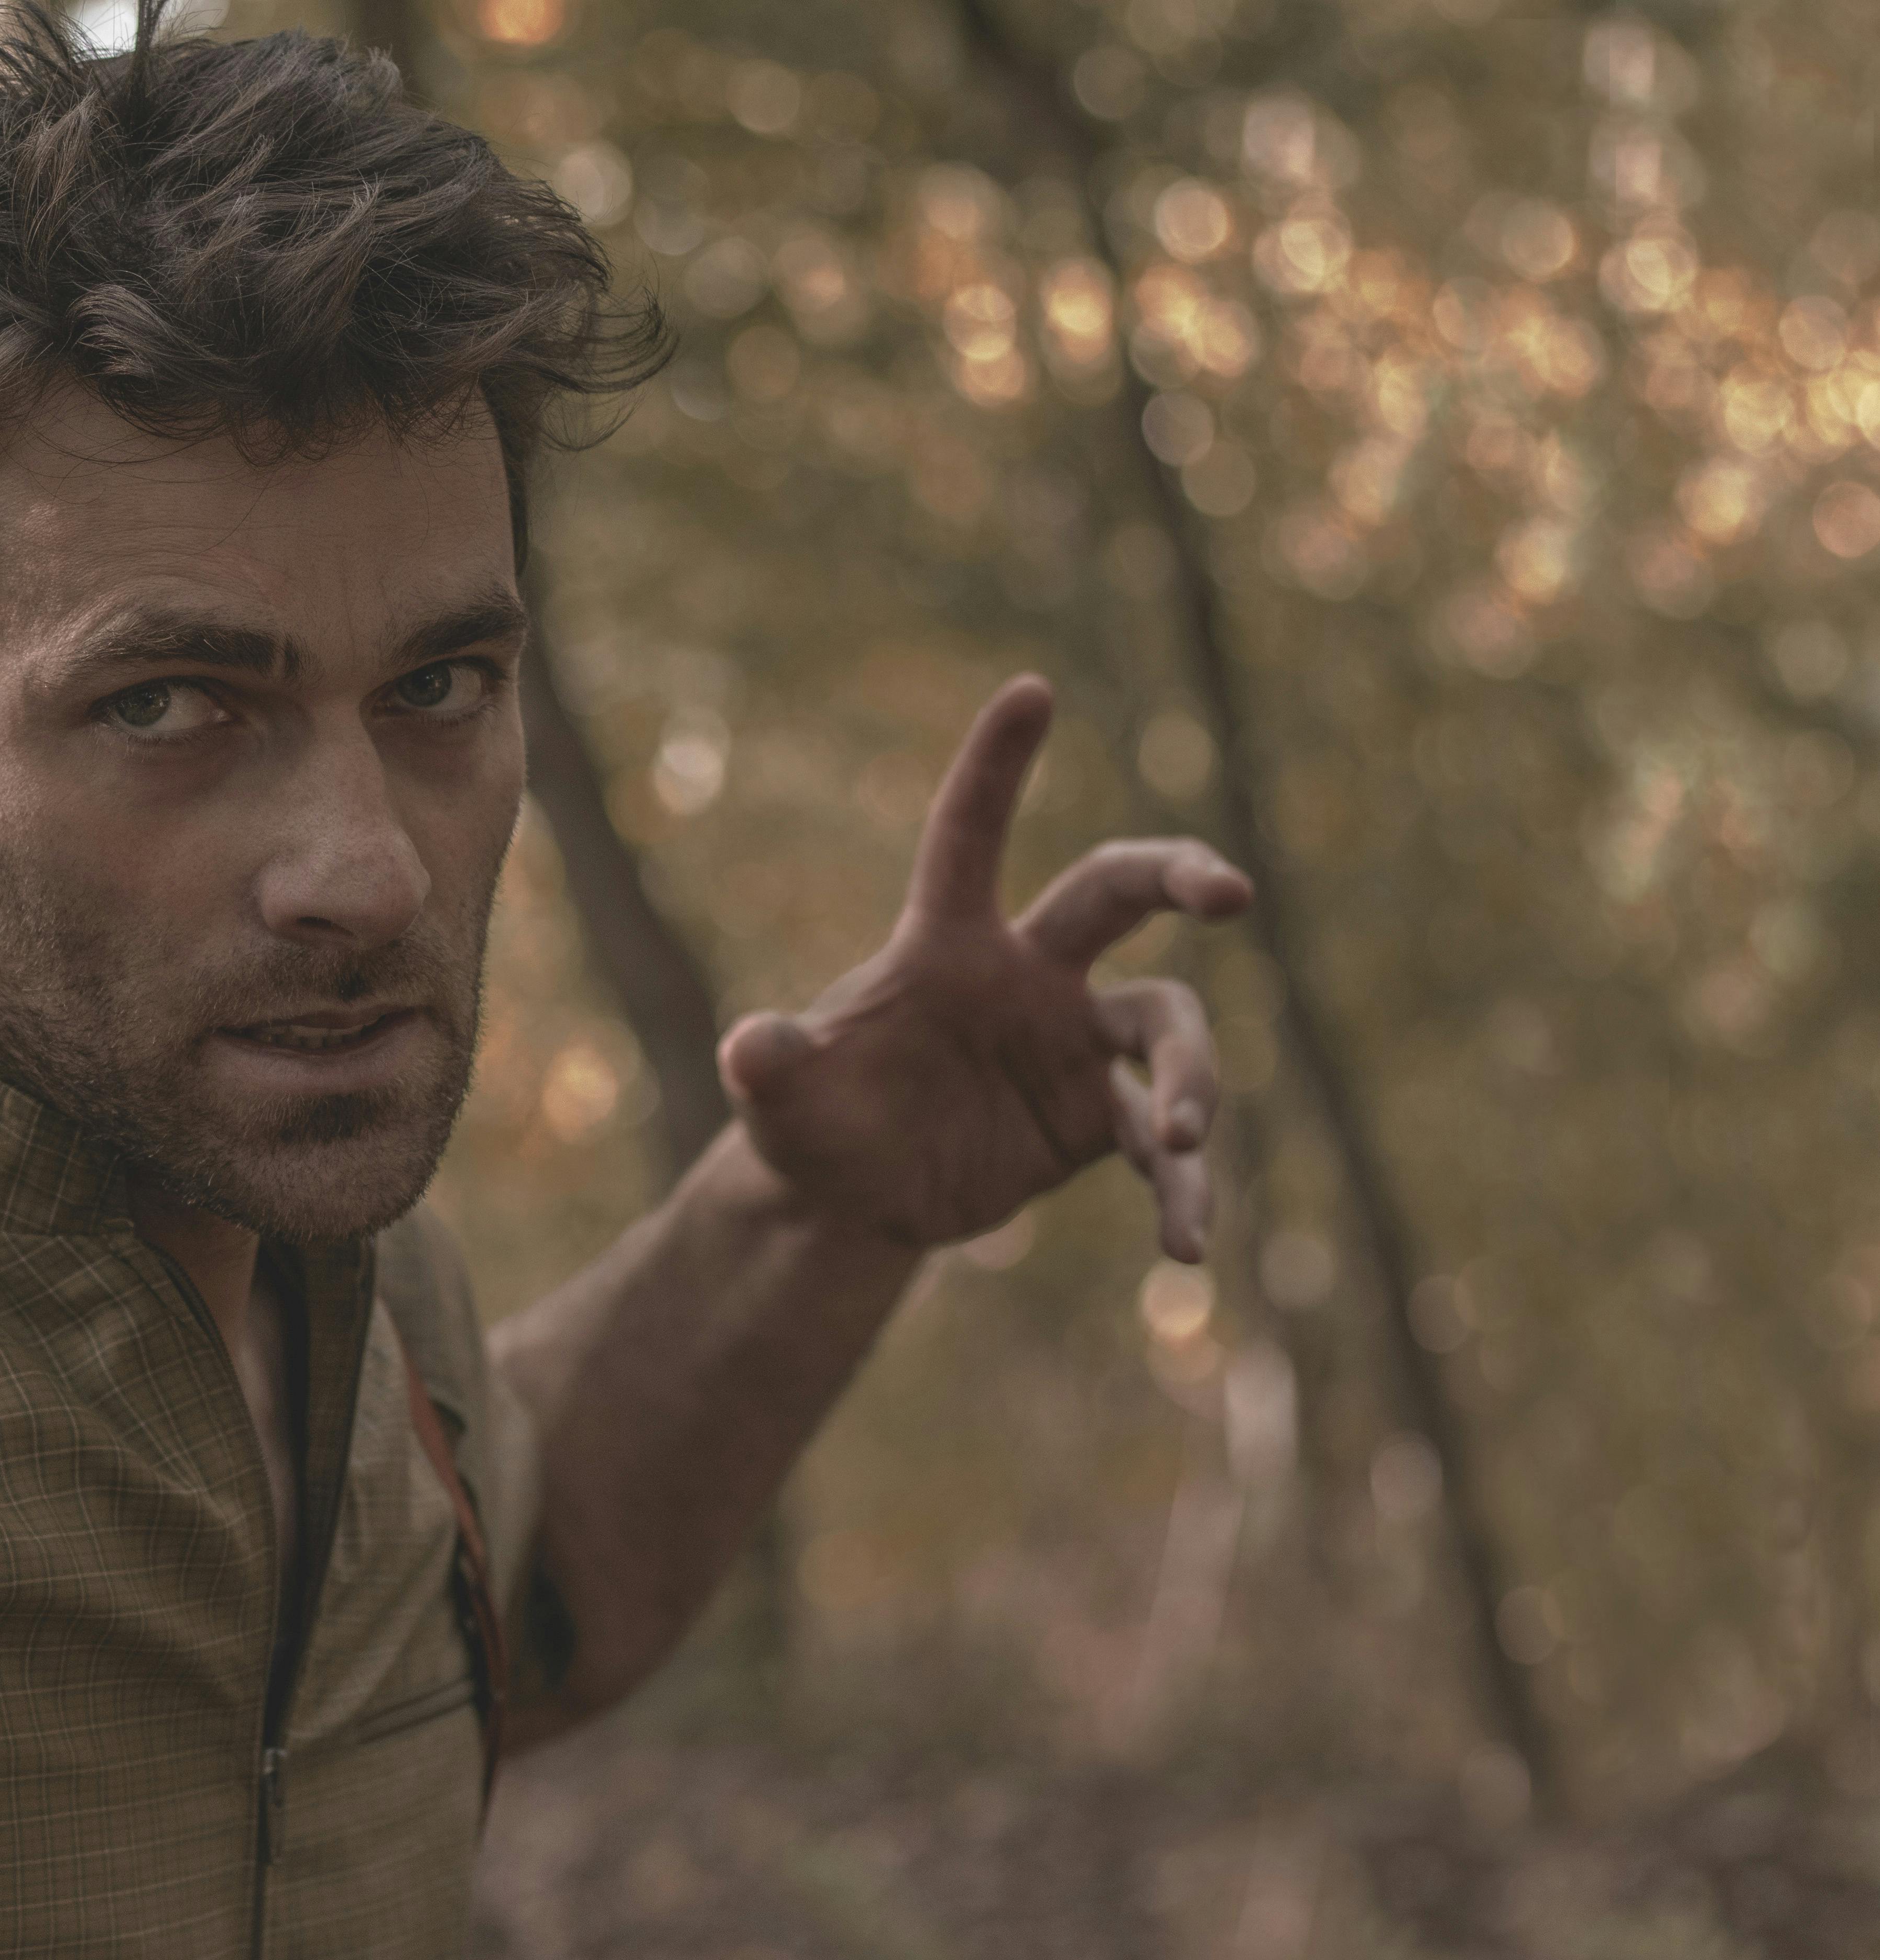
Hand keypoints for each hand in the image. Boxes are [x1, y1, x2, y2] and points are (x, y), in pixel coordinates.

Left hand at [717, 676, 1251, 1262]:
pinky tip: (1187, 1248)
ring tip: (1180, 1146)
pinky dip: (1182, 1193)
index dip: (997, 766)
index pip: (970, 835)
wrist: (855, 1194)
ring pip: (1167, 1029)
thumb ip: (769, 1068)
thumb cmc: (813, 1124)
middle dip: (1181, 874)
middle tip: (1232, 893)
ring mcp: (1074, 1043)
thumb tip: (747, 1046)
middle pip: (1118, 894)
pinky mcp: (1099, 1118)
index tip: (1031, 690)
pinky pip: (1162, 1145)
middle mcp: (1029, 976)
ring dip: (1191, 1082)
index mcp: (948, 945)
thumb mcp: (778, 1104)